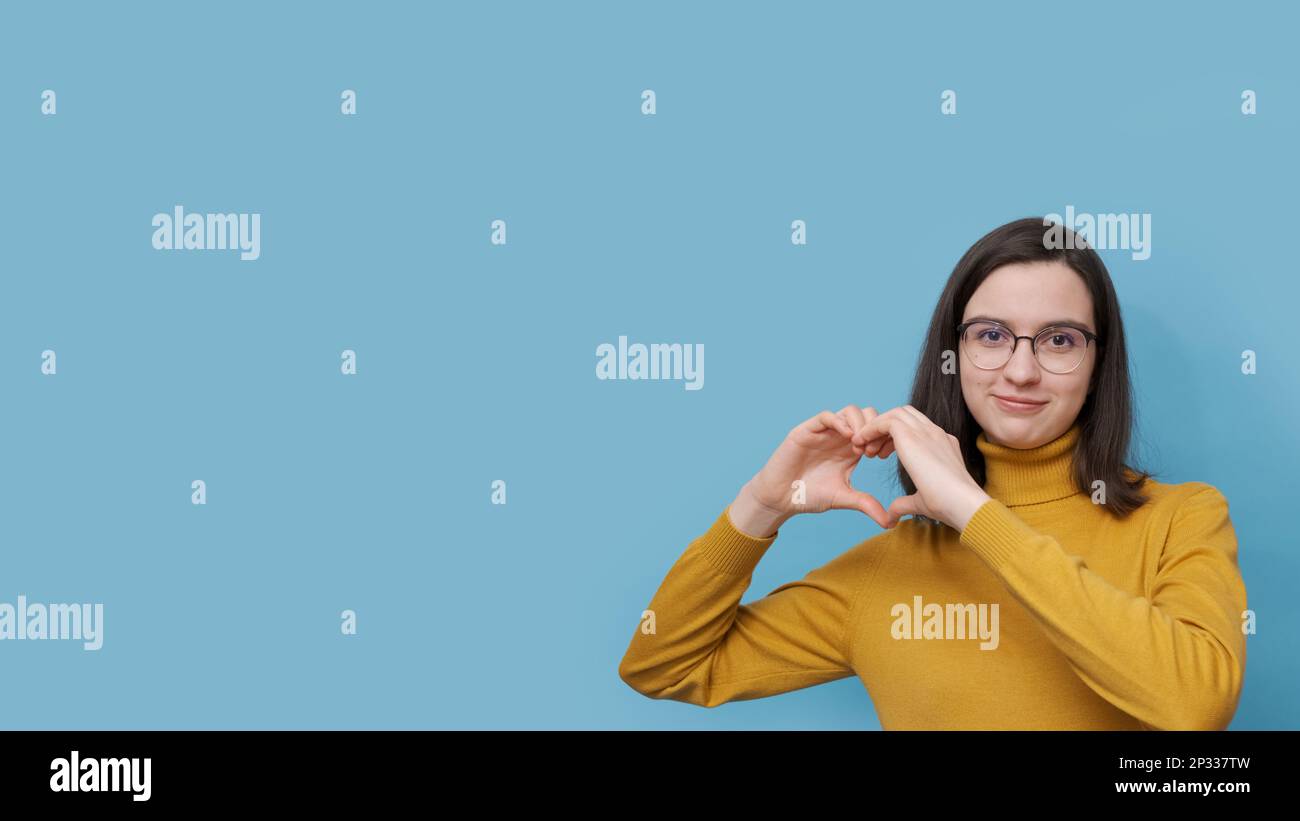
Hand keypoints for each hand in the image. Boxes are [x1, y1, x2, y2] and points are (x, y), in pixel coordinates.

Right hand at [731, 405, 901, 536]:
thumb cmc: (808, 496)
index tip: (882, 457)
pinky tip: (847, 437)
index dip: (882, 438)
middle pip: (867, 415)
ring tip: (859, 446)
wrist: (780, 498)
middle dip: (874, 428)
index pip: (874, 430)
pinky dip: (840, 421)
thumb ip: (866, 504)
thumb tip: (890, 522)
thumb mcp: (843, 498)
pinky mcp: (807, 431)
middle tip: (871, 451)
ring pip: (849, 411)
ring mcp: (824, 432)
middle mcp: (839, 437)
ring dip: (859, 424)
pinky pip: (826, 416)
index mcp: (851, 449)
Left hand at [850, 405, 990, 530]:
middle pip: (905, 416)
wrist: (963, 504)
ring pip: (895, 414)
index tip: (881, 455)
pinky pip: (886, 421)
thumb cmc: (948, 507)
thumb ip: (904, 504)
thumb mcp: (920, 502)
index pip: (915, 428)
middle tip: (870, 452)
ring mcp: (926, 431)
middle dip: (884, 429)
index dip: (894, 438)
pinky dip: (870, 429)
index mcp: (942, 444)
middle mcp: (935, 434)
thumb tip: (890, 517)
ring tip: (863, 449)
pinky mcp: (913, 435)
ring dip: (875, 428)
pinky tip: (861, 444)